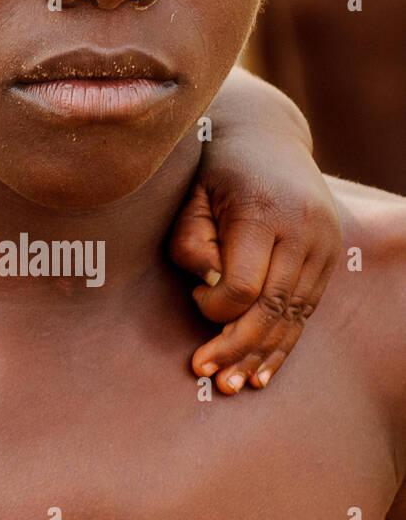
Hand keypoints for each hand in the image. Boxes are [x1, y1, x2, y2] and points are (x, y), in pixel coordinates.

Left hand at [169, 68, 340, 393]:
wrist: (263, 135)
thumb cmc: (210, 170)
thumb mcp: (188, 197)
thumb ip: (191, 243)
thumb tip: (209, 290)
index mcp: (263, 212)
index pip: (243, 287)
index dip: (214, 308)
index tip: (193, 299)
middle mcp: (303, 230)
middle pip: (272, 308)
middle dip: (237, 347)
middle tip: (206, 375)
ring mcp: (323, 243)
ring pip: (294, 315)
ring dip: (262, 353)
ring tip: (233, 384)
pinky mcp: (330, 255)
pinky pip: (307, 308)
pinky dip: (284, 340)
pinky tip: (262, 369)